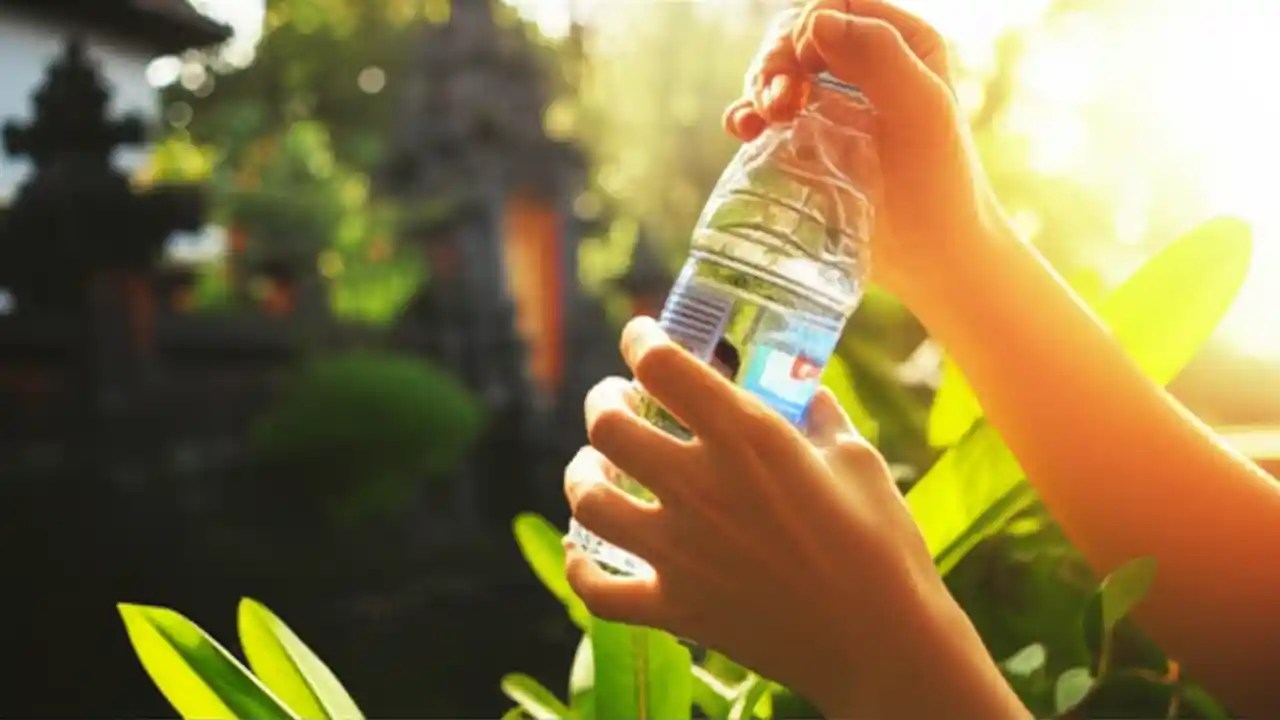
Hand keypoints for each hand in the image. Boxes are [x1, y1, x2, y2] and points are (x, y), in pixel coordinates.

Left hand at [564, 317, 1026, 718]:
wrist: (882, 644)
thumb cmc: (882, 546)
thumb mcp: (858, 459)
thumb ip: (821, 415)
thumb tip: (806, 389)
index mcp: (748, 438)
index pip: (663, 366)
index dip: (640, 339)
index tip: (640, 335)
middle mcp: (701, 487)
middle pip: (608, 426)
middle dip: (603, 401)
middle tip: (616, 401)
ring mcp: (681, 551)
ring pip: (588, 498)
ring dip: (582, 472)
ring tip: (594, 466)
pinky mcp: (677, 608)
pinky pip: (598, 589)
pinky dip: (582, 566)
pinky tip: (586, 550)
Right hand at [723, 0, 1004, 305]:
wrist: (934, 258)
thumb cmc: (941, 185)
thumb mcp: (921, 111)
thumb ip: (879, 55)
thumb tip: (816, 22)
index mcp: (904, 43)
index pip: (836, 5)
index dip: (809, 31)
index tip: (809, 74)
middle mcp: (869, 66)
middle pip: (798, 35)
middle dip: (776, 61)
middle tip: (781, 104)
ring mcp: (837, 105)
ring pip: (777, 72)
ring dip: (758, 87)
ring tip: (762, 121)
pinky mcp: (812, 143)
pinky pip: (766, 113)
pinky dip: (745, 114)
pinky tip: (742, 130)